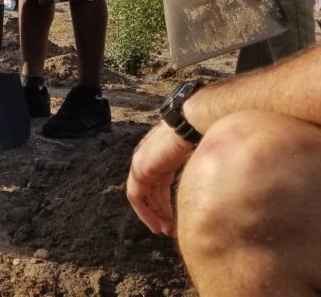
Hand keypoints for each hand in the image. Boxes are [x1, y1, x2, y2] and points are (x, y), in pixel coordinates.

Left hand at [126, 121, 194, 235]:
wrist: (191, 124)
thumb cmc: (201, 135)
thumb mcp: (199, 156)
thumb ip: (198, 169)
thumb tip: (218, 178)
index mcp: (160, 156)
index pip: (158, 184)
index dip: (164, 203)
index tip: (173, 219)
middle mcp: (147, 159)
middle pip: (150, 191)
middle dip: (158, 211)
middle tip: (168, 229)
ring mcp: (141, 163)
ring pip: (141, 196)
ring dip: (152, 214)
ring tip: (164, 231)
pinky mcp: (140, 168)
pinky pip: (136, 195)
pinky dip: (144, 211)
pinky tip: (155, 223)